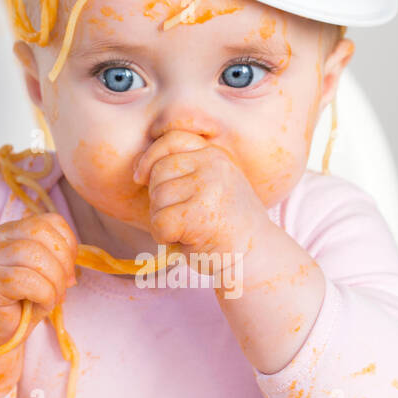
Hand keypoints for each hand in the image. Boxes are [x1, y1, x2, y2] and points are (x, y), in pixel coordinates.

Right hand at [0, 213, 77, 346]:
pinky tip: (41, 305)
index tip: (69, 270)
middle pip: (42, 233)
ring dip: (55, 280)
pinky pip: (28, 281)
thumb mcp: (40, 275)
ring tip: (53, 297)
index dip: (68, 244)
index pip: (49, 221)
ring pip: (36, 256)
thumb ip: (55, 261)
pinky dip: (45, 295)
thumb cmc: (15, 303)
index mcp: (9, 232)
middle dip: (64, 262)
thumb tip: (73, 270)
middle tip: (64, 286)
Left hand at [132, 130, 272, 256]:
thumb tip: (140, 167)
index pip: (171, 140)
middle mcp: (213, 166)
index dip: (149, 157)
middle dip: (159, 198)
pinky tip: (185, 241)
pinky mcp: (198, 214)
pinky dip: (164, 237)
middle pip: (158, 172)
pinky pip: (160, 223)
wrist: (257, 256)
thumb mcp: (214, 185)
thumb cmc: (227, 225)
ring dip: (163, 220)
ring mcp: (207, 188)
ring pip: (157, 199)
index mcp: (215, 155)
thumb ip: (187, 169)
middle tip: (180, 217)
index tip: (140, 177)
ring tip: (188, 229)